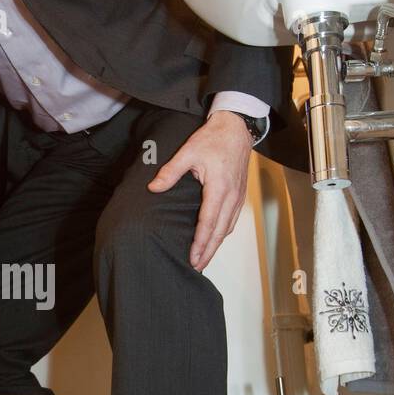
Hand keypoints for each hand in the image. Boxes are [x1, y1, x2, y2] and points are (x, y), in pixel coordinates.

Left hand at [146, 111, 253, 271]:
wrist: (236, 127)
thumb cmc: (213, 138)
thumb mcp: (188, 152)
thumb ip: (170, 171)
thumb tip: (153, 188)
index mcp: (218, 187)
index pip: (208, 221)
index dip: (201, 242)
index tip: (193, 257)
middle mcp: (231, 195)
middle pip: (220, 231)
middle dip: (208, 251)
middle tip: (196, 267)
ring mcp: (238, 196)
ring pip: (228, 227)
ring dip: (216, 245)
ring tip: (204, 259)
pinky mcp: (240, 194)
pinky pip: (232, 219)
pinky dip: (223, 233)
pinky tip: (214, 240)